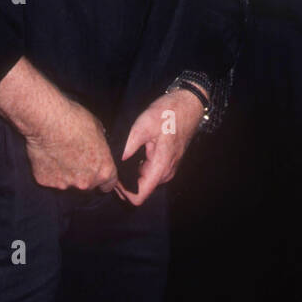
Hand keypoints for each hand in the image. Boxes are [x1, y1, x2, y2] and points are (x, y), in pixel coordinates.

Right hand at [0, 56, 115, 191]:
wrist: (47, 121)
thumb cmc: (75, 121)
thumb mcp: (98, 129)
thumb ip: (101, 145)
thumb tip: (98, 146)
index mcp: (104, 170)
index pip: (109, 184)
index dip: (103, 178)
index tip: (97, 172)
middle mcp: (86, 182)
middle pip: (88, 185)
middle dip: (83, 175)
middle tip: (75, 157)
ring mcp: (65, 185)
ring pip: (67, 183)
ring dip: (65, 173)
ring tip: (59, 154)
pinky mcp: (46, 182)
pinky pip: (50, 178)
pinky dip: (49, 171)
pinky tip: (47, 155)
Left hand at [116, 89, 203, 206]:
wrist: (188, 104)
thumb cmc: (168, 113)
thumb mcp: (144, 125)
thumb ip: (129, 146)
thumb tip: (116, 162)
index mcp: (160, 167)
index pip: (139, 197)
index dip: (123, 192)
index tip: (113, 177)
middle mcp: (165, 172)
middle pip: (140, 190)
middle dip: (124, 182)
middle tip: (112, 163)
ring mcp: (167, 168)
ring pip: (144, 181)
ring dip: (131, 174)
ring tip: (121, 156)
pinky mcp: (167, 162)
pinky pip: (149, 172)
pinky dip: (138, 167)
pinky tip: (132, 153)